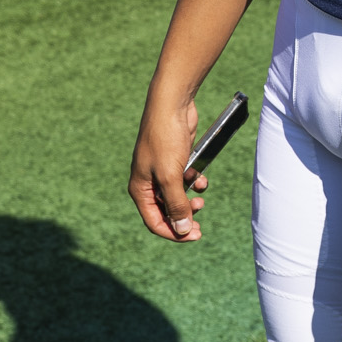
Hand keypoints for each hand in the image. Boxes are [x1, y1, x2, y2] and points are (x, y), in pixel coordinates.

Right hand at [129, 96, 206, 241]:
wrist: (172, 105)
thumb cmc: (165, 139)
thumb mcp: (171, 176)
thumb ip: (176, 204)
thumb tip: (182, 231)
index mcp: (140, 188)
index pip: (154, 221)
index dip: (173, 232)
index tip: (194, 235)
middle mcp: (149, 182)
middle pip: (166, 212)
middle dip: (183, 217)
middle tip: (200, 223)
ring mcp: (162, 171)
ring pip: (177, 197)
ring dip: (190, 201)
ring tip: (201, 197)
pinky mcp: (176, 160)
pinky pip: (185, 180)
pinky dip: (194, 183)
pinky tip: (201, 178)